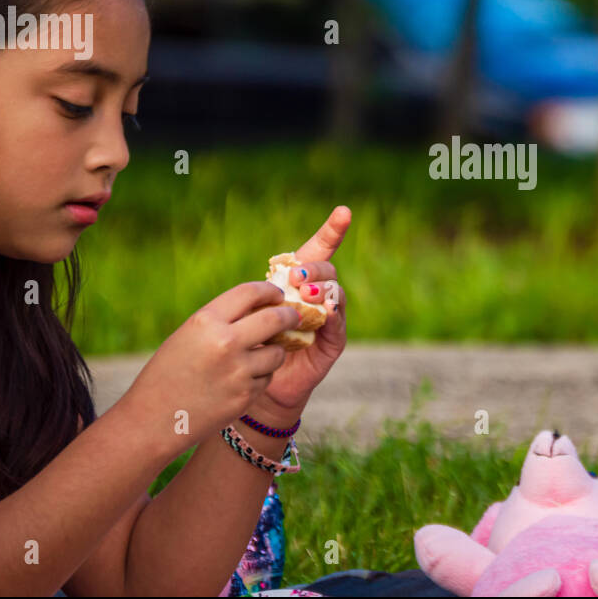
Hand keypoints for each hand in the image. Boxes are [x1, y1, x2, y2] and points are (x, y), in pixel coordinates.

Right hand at [121, 280, 301, 444]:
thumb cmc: (167, 374)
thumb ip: (221, 321)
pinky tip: (241, 381)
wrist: (153, 420)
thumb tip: (260, 306)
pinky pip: (266, 378)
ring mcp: (238, 371)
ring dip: (274, 351)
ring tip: (260, 355)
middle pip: (275, 319)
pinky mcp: (246, 396)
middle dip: (289, 316)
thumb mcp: (188, 336)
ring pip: (277, 352)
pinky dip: (260, 377)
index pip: (250, 292)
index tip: (277, 294)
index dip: (269, 291)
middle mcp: (225, 342)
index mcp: (206, 321)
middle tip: (293, 317)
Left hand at [248, 206, 351, 419]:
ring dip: (322, 289)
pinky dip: (332, 315)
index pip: (319, 251)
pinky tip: (324, 312)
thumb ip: (265, 295)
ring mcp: (329, 318)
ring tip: (306, 292)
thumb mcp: (254, 313)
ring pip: (335, 293)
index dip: (332, 231)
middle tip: (296, 274)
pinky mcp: (333, 342)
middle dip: (315, 267)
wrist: (260, 387)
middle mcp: (318, 296)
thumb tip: (272, 279)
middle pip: (327, 270)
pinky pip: (337, 323)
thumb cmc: (253, 346)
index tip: (344, 212)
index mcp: (299, 282)